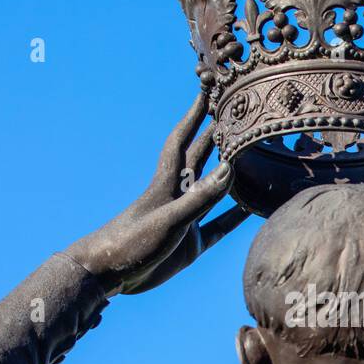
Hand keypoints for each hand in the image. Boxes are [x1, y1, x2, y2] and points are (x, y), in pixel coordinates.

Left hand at [65, 92, 248, 295]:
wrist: (109, 275)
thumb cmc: (132, 243)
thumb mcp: (169, 220)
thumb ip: (200, 198)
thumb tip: (229, 168)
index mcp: (167, 184)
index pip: (184, 140)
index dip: (195, 114)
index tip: (208, 88)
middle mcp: (178, 196)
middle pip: (203, 157)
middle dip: (217, 134)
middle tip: (237, 112)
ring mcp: (187, 219)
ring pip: (215, 188)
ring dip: (232, 172)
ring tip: (254, 154)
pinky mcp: (192, 243)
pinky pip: (221, 224)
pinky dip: (237, 215)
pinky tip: (253, 207)